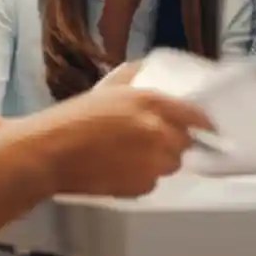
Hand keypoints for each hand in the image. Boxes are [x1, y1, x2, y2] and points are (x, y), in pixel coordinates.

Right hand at [1, 83, 212, 197]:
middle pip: (185, 142)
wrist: (48, 154)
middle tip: (153, 138)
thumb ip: (134, 76)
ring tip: (134, 154)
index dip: (204, 122)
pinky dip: (144, 176)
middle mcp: (157, 132)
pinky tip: (121, 168)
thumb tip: (150, 68)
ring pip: (171, 164)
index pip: (196, 115)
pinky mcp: (141, 186)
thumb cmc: (72, 118)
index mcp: (150, 102)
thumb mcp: (107, 89)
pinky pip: (154, 181)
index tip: (207, 126)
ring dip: (160, 159)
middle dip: (174, 140)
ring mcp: (151, 162)